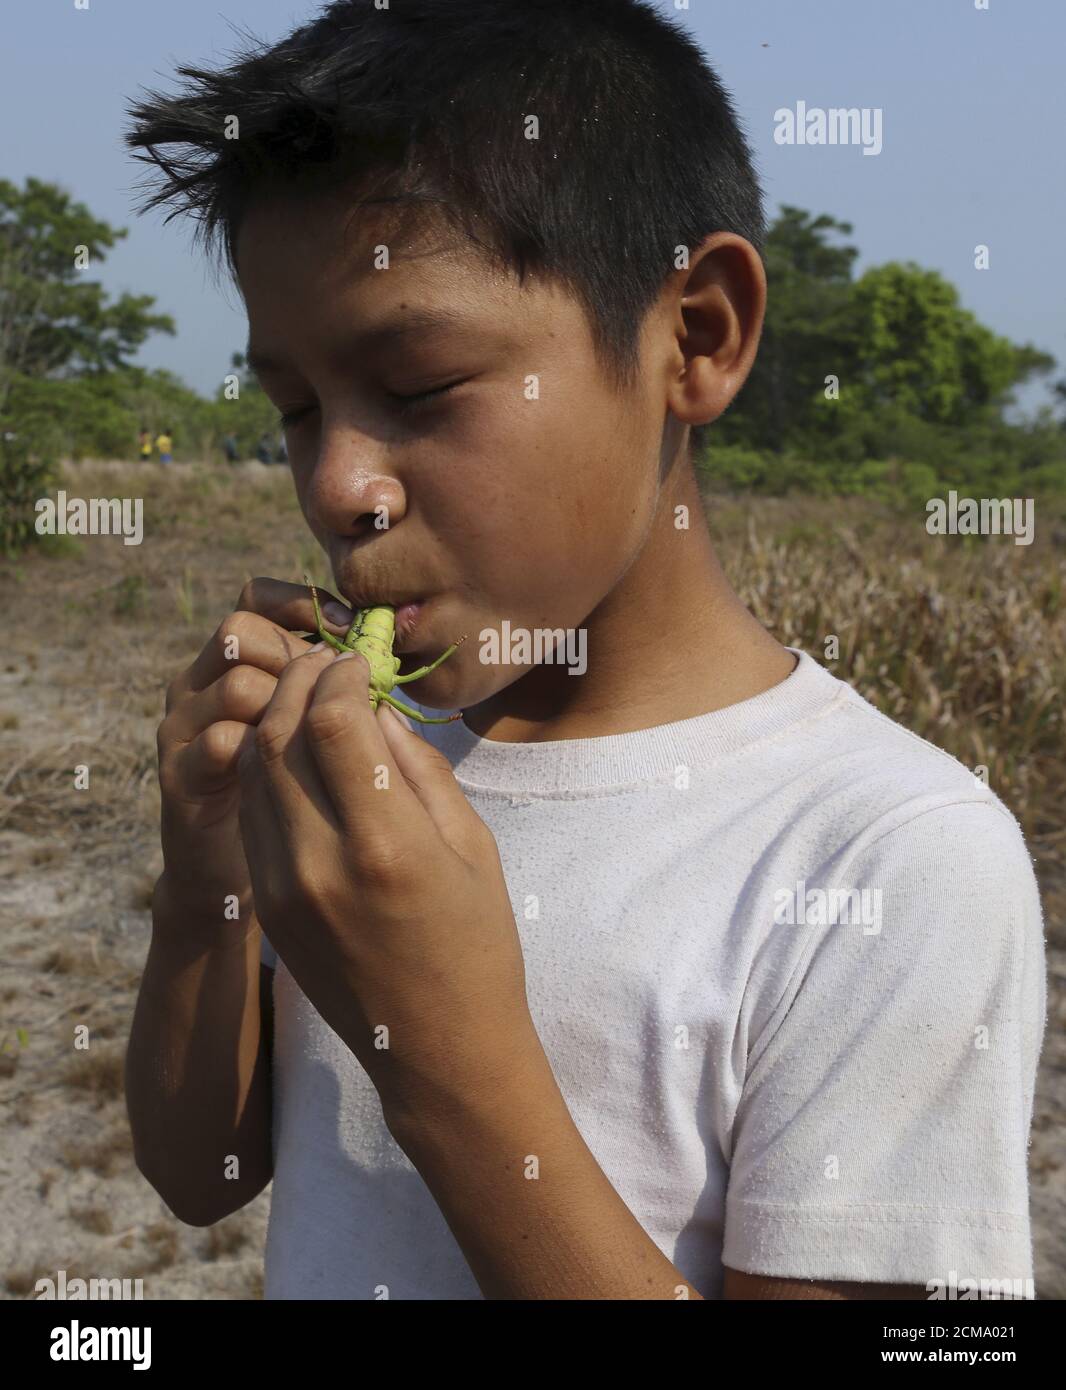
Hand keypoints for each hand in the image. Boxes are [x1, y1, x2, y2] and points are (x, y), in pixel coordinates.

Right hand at [155, 577, 354, 923]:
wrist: (256, 882)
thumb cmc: (305, 794)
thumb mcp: (322, 728)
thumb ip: (342, 684)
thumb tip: (388, 646)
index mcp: (238, 662)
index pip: (256, 598)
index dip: (302, 604)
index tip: (356, 628)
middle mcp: (201, 683)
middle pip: (239, 630)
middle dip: (299, 655)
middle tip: (344, 691)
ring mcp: (184, 728)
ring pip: (237, 684)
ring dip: (293, 704)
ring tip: (330, 737)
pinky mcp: (181, 777)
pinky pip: (223, 743)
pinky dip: (271, 752)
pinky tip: (304, 776)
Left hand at [235, 642, 537, 1130]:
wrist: (436, 1050)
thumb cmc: (477, 945)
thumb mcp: (473, 847)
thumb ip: (420, 770)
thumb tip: (373, 710)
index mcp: (386, 844)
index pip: (333, 721)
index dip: (339, 675)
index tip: (359, 662)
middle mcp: (320, 863)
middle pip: (278, 735)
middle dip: (298, 683)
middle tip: (325, 665)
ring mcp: (282, 888)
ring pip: (254, 771)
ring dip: (274, 720)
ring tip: (308, 700)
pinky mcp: (265, 906)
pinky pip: (253, 815)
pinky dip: (266, 769)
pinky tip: (296, 755)